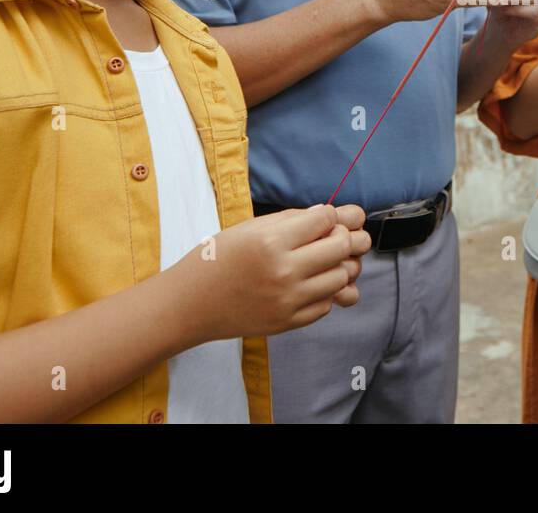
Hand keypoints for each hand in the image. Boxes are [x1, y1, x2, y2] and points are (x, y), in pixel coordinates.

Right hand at [171, 205, 370, 343]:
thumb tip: (333, 215)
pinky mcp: (289, 322)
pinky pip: (327, 304)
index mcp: (272, 242)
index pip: (327, 219)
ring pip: (342, 277)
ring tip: (325, 261)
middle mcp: (284, 272)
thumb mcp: (251, 228)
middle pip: (342, 246)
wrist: (191, 303)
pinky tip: (309, 283)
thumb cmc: (218, 259)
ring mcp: (289, 300)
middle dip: (346, 236)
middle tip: (338, 236)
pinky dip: (325, 291)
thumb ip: (294, 220)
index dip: (331, 215)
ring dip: (340, 265)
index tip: (325, 219)